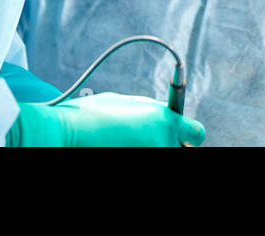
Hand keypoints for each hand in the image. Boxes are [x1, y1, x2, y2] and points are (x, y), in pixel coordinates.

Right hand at [10, 93, 204, 146]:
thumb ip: (153, 108)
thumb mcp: (128, 102)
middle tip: (144, 139)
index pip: (197, 134)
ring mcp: (151, 156)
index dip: (188, 134)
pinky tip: (118, 145)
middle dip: (167, 144)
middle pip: (179, 150)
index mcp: (166, 121)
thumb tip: (165, 112)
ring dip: (149, 148)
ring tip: (125, 141)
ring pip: (159, 152)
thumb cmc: (93, 115)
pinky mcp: (137, 162)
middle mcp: (163, 143)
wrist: (68, 133)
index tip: (180, 136)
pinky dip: (133, 150)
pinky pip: (144, 158)